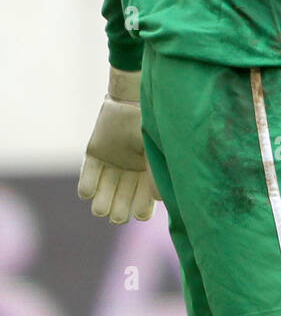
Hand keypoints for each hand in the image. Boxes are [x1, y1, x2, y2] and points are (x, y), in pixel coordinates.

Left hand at [78, 67, 160, 222]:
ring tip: (101, 209)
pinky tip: (89, 192)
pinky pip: (87, 179)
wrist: (130, 100)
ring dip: (102, 204)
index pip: (144, 202)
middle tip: (117, 216)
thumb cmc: (150, 125)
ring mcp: (111, 166)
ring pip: (103, 195)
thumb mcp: (156, 150)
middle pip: (122, 203)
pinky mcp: (94, 156)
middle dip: (119, 211)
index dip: (141, 209)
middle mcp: (129, 174)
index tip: (139, 213)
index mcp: (149, 175)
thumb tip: (159, 199)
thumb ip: (156, 173)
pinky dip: (87, 188)